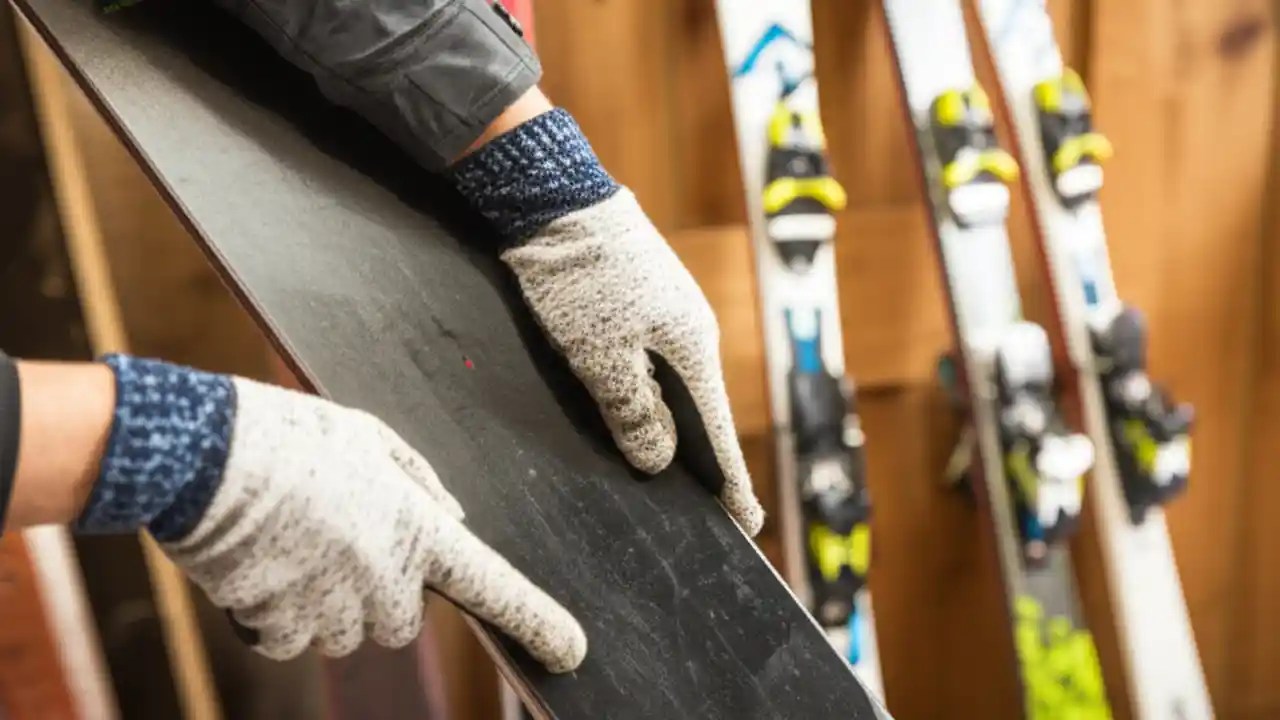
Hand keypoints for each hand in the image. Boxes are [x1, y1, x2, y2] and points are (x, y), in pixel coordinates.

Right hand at [161, 377, 586, 670]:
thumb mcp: (372, 439)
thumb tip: (456, 520)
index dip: (533, 617)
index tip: (571, 649)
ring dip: (321, 603)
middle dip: (377, 594)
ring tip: (289, 542)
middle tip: (337, 541)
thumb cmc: (295, 436)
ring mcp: (333, 606)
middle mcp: (385, 576)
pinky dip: (274, 615)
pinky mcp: (281, 624)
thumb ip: (422, 486)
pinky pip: (289, 640)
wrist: (208, 454)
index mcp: (417, 526)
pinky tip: (257, 564)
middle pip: (400, 620)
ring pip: (343, 634)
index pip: (490, 582)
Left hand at [501, 188, 764, 535]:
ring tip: (669, 471)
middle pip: (701, 411)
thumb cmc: (578, 278)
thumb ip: (633, 411)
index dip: (728, 481)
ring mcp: (668, 311)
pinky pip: (655, 362)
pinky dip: (652, 396)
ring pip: (676, 386)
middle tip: (709, 509)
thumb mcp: (599, 355)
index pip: (717, 431)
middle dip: (703, 462)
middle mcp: (690, 331)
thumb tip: (660, 461)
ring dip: (674, 428)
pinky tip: (635, 412)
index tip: (746, 523)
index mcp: (691, 348)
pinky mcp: (642, 299)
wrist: (556, 196)